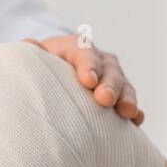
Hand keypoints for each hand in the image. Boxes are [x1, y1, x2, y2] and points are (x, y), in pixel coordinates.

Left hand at [26, 35, 144, 124]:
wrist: (51, 75)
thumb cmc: (40, 68)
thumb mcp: (33, 57)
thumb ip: (32, 52)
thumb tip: (30, 44)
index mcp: (76, 48)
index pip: (84, 52)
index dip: (88, 65)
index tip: (88, 81)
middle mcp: (98, 60)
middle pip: (109, 69)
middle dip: (109, 84)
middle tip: (105, 99)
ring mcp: (110, 78)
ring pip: (123, 85)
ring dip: (126, 98)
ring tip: (127, 112)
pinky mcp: (118, 96)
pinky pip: (129, 102)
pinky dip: (134, 112)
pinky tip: (137, 121)